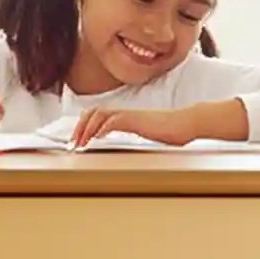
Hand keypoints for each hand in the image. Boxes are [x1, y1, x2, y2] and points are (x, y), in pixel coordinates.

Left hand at [71, 107, 197, 148]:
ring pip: (100, 114)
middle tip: (72, 144)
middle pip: (93, 112)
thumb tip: (121, 146)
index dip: (83, 126)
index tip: (76, 142)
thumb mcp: (145, 133)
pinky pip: (116, 120)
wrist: (186, 123)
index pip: (96, 114)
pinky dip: (104, 127)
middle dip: (79, 127)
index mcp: (124, 116)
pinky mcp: (137, 120)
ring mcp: (130, 115)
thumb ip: (132, 134)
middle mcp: (124, 113)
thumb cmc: (170, 131)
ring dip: (88, 128)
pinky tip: (98, 136)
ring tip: (81, 142)